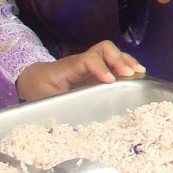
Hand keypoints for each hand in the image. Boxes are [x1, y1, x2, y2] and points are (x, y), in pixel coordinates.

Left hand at [16, 40, 144, 101]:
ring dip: (126, 60)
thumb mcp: (43, 98)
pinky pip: (113, 62)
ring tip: (139, 73)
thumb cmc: (39, 88)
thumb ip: (56, 106)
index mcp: (68, 68)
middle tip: (131, 74)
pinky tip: (137, 75)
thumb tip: (69, 122)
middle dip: (118, 60)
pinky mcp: (96, 70)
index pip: (87, 60)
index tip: (110, 80)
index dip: (100, 67)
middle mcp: (82, 62)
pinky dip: (126, 66)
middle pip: (103, 49)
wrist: (33, 77)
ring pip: (110, 53)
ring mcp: (90, 64)